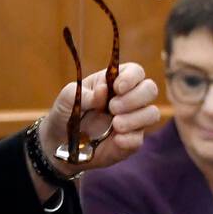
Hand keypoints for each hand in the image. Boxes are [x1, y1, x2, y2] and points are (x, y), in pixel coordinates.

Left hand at [40, 61, 160, 171]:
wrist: (60, 142)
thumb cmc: (66, 112)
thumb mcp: (67, 99)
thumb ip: (85, 93)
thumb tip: (104, 90)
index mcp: (114, 82)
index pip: (136, 71)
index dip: (132, 77)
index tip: (117, 88)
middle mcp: (128, 99)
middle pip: (150, 89)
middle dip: (135, 98)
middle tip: (112, 108)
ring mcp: (132, 121)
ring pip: (152, 113)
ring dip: (135, 118)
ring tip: (115, 125)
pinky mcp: (130, 141)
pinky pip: (139, 139)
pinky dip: (130, 139)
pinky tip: (115, 140)